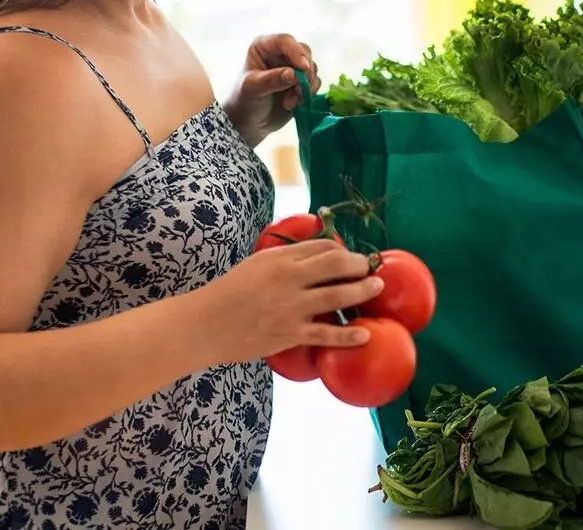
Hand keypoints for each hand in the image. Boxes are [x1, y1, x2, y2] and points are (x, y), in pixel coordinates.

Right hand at [203, 239, 382, 364]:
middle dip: (360, 265)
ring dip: (363, 291)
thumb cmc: (228, 293)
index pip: (321, 246)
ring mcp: (291, 308)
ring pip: (338, 296)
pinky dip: (349, 335)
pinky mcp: (289, 334)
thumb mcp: (255, 265)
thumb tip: (312, 254)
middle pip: (336, 265)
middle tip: (371, 269)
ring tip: (377, 288)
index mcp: (279, 258)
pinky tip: (365, 334)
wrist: (205, 325)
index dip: (342, 250)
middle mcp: (288, 279)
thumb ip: (283, 259)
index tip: (351, 257)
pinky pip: (326, 335)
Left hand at [222, 33, 321, 146]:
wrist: (249, 123)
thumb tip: (293, 74)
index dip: (296, 52)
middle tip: (300, 89)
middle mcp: (279, 53)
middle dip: (305, 72)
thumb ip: (272, 80)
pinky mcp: (300, 81)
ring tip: (291, 101)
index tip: (303, 68)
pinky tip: (293, 104)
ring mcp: (291, 67)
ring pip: (311, 68)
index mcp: (263, 47)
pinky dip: (308, 94)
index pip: (284, 41)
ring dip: (306, 86)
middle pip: (303, 52)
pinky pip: (314, 82)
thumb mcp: (253, 89)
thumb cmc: (244, 101)